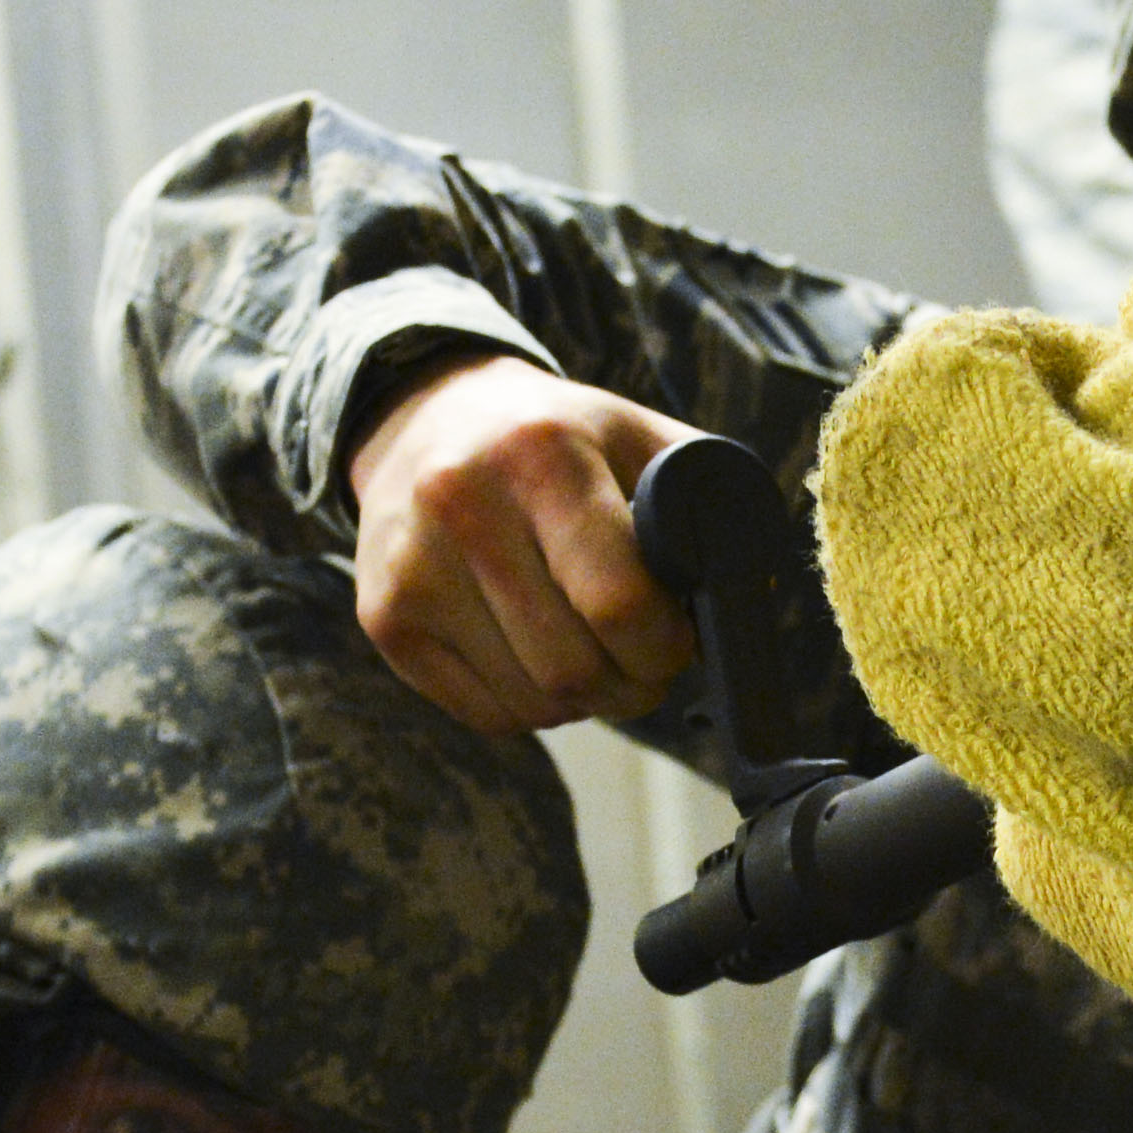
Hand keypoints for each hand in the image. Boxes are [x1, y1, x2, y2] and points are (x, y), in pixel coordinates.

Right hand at [342, 352, 699, 730]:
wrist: (428, 417)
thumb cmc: (560, 441)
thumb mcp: (640, 440)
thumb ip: (706, 509)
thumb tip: (748, 603)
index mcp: (543, 455)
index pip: (618, 603)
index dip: (666, 646)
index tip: (678, 638)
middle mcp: (463, 505)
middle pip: (573, 670)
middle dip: (633, 685)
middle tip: (646, 663)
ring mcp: (413, 567)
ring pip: (533, 704)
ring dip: (587, 702)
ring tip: (595, 653)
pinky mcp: (384, 617)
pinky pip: (488, 716)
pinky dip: (534, 708)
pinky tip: (539, 656)